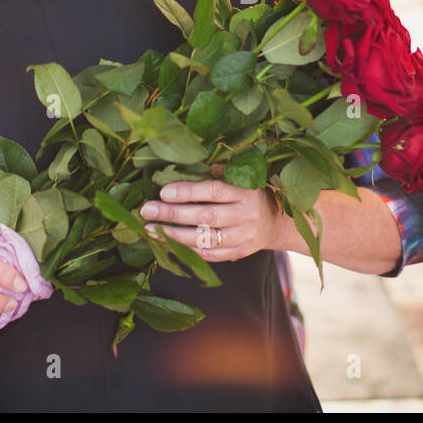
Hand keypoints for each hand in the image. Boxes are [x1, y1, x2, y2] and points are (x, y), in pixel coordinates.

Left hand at [139, 179, 281, 262]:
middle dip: (173, 214)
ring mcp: (243, 237)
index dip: (188, 192)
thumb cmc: (250, 194)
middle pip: (206, 216)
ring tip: (150, 229)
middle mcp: (246, 215)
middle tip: (147, 210)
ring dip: (174, 235)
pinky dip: (187, 250)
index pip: (214, 191)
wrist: (275, 222)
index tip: (163, 192)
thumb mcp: (242, 178)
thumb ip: (217, 173)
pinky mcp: (239, 253)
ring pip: (205, 239)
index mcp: (246, 191)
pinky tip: (167, 243)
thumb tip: (181, 167)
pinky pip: (209, 255)